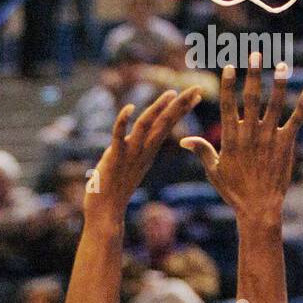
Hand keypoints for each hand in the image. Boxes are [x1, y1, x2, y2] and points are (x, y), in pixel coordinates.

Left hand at [87, 87, 202, 217]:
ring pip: (146, 127)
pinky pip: (118, 137)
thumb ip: (134, 149)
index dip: (182, 109)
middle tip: (197, 88)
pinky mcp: (113, 159)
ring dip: (158, 109)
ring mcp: (129, 155)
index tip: (197, 95)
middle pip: (165, 124)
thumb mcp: (130, 166)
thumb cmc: (114, 192)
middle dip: (181, 105)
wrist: (105, 214)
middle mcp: (143, 152)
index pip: (168, 126)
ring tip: (171, 93)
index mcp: (148, 153)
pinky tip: (129, 108)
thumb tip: (134, 136)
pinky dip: (123, 121)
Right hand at [181, 56, 302, 223]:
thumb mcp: (214, 171)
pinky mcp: (285, 144)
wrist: (257, 207)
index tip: (229, 66)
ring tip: (282, 66)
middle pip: (251, 98)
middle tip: (256, 53)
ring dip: (279, 83)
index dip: (228, 85)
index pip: (228, 105)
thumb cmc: (234, 191)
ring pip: (274, 105)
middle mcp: (250, 134)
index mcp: (231, 138)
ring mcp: (268, 138)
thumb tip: (183, 140)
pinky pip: (295, 121)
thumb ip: (202, 151)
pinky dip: (302, 107)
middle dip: (253, 74)